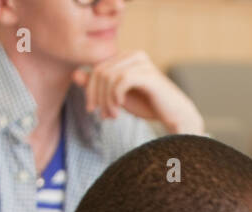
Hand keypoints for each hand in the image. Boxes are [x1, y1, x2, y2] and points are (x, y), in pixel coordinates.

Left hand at [72, 51, 203, 133]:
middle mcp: (134, 55)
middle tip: (102, 115)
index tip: (93, 110)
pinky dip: (115, 96)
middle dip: (97, 96)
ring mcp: (142, 63)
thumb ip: (98, 86)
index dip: (89, 89)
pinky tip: (119, 108)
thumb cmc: (149, 105)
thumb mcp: (118, 97)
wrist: (176, 116)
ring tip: (112, 115)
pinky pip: (121, 80)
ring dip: (106, 99)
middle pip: (100, 71)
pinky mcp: (148, 74)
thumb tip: (75, 75)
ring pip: (109, 77)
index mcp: (126, 57)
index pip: (97, 68)